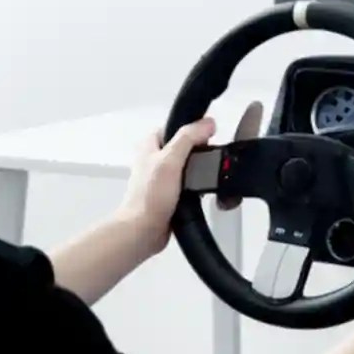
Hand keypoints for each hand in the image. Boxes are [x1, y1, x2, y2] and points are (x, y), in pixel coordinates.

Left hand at [115, 115, 217, 257]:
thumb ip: (188, 138)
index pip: (172, 127)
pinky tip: (203, 190)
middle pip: (182, 146)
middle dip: (197, 151)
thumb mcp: (170, 160)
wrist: (144, 230)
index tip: (207, 134)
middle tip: (209, 155)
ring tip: (208, 174)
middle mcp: (154, 160)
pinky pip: (188, 185)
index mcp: (149, 146)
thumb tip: (207, 123)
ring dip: (198, 170)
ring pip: (187, 166)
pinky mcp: (169, 195)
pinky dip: (196, 187)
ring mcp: (161, 179)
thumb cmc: (150, 196)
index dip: (189, 128)